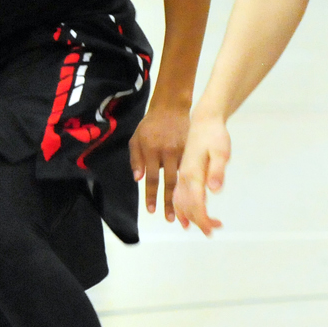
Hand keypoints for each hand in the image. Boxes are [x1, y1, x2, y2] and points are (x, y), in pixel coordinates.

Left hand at [130, 103, 190, 222]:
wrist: (170, 108)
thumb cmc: (150, 125)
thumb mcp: (136, 139)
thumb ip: (135, 159)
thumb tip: (138, 179)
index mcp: (151, 151)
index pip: (151, 178)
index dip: (151, 195)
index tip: (152, 211)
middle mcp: (167, 152)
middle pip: (168, 182)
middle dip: (169, 202)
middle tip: (170, 219)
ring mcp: (181, 150)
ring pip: (182, 176)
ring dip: (182, 195)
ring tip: (183, 211)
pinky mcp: (191, 149)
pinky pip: (190, 168)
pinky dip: (190, 181)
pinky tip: (192, 194)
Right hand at [172, 115, 228, 234]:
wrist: (204, 121)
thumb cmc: (214, 136)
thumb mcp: (221, 151)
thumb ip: (217, 171)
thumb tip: (214, 190)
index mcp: (192, 174)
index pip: (195, 204)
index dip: (203, 220)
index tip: (212, 230)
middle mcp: (184, 177)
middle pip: (187, 207)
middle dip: (200, 221)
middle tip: (215, 229)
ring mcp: (182, 176)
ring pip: (181, 203)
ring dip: (191, 217)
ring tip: (206, 226)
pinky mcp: (184, 174)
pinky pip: (179, 196)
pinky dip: (183, 209)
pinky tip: (189, 215)